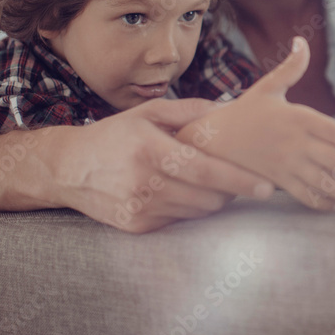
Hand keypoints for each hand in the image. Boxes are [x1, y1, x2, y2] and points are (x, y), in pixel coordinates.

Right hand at [41, 97, 274, 233]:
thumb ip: (192, 110)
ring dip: (213, 199)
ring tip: (211, 181)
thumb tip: (231, 107)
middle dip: (232, 190)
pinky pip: (180, 220)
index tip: (266, 186)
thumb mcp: (149, 112)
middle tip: (241, 177)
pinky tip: (181, 191)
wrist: (68, 168)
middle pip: (208, 197)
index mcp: (150, 150)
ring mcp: (140, 209)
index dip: (239, 180)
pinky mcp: (137, 227)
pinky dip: (190, 208)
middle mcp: (144, 183)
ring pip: (198, 212)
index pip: (205, 171)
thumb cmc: (116, 134)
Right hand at [176, 37, 334, 211]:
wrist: (214, 137)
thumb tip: (301, 41)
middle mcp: (293, 142)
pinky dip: (322, 202)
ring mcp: (285, 164)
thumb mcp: (268, 87)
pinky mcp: (277, 180)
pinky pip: (303, 195)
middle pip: (332, 160)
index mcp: (296, 117)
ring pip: (321, 182)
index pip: (332, 132)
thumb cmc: (246, 111)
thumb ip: (291, 67)